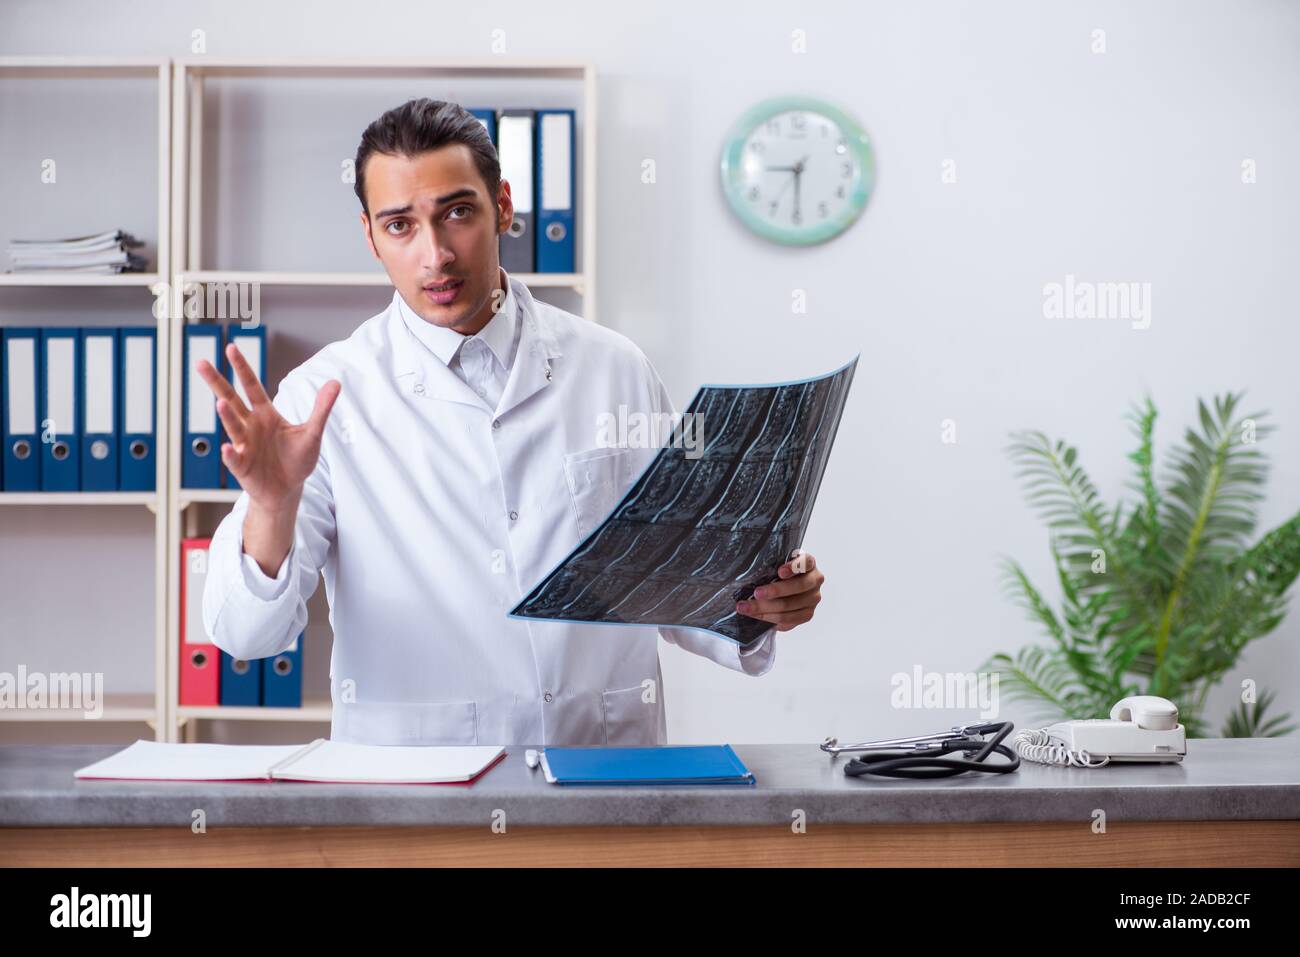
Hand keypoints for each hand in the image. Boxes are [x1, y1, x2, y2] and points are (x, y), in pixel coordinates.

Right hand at [195, 343, 340, 510]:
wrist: (287, 490)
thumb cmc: (296, 460)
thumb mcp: (312, 432)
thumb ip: (321, 408)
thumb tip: (335, 383)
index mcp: (265, 414)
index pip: (251, 386)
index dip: (242, 368)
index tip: (231, 348)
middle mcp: (250, 426)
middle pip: (231, 400)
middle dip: (217, 382)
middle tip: (201, 363)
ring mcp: (244, 445)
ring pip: (233, 427)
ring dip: (226, 416)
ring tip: (220, 404)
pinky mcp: (242, 466)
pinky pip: (234, 459)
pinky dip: (230, 454)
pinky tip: (227, 448)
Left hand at [735, 549, 823, 631]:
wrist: (786, 588)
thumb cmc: (778, 573)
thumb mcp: (776, 564)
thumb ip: (771, 565)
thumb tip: (750, 573)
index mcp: (809, 564)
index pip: (805, 562)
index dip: (793, 567)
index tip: (780, 572)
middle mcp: (815, 580)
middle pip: (798, 587)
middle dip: (775, 591)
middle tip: (756, 593)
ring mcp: (813, 599)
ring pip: (790, 606)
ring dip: (766, 608)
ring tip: (747, 608)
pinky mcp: (807, 614)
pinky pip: (788, 620)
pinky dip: (770, 618)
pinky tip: (757, 616)